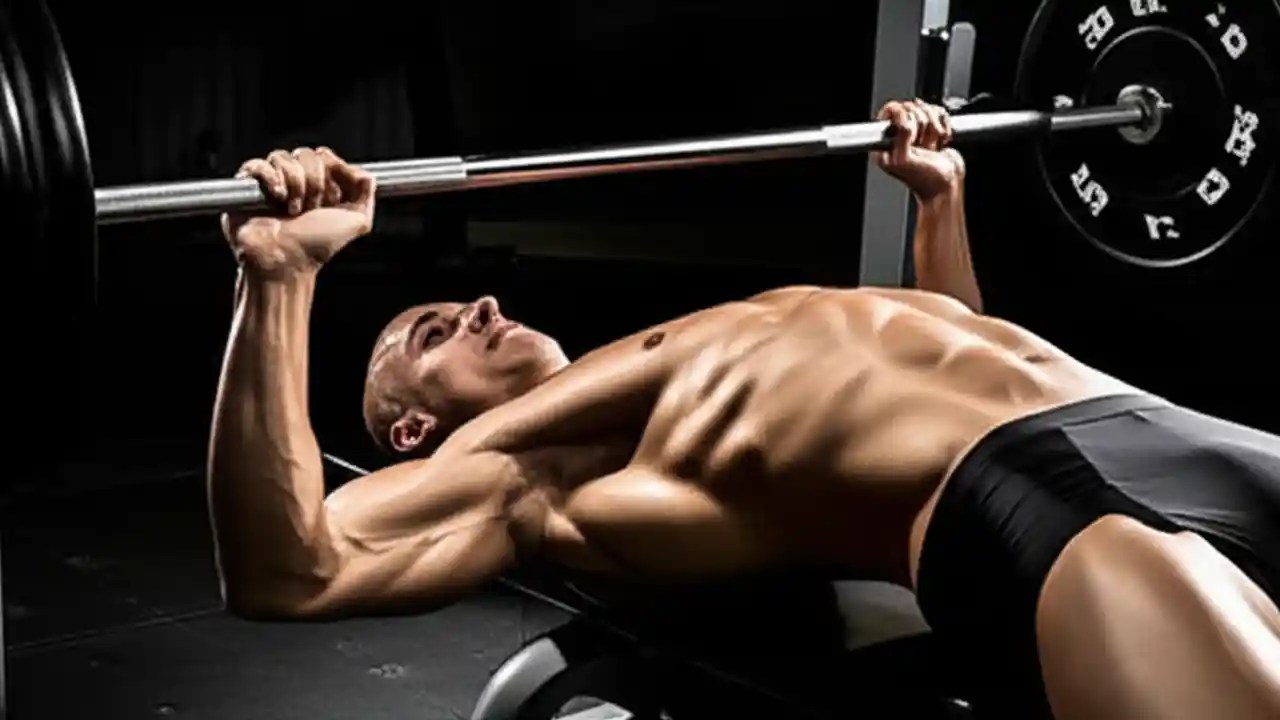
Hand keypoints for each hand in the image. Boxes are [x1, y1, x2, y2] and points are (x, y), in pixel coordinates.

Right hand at [222, 147, 375, 275]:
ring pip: (282, 157)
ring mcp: (271, 182)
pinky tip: (276, 198)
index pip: (324, 156)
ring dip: (294, 185)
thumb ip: (367, 192)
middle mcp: (296, 181)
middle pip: (305, 154)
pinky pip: (257, 164)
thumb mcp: (358, 221)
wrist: (286, 262)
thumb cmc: (318, 246)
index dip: (331, 171)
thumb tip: (363, 172)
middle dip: (313, 182)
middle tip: (310, 209)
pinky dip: (270, 179)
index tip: (331, 199)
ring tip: (292, 210)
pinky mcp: (247, 187)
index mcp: (320, 185)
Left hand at [874, 99, 964, 200]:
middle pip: (911, 107)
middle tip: (923, 146)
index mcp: (886, 142)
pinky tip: (941, 142)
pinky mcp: (934, 129)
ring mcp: (918, 131)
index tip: (911, 133)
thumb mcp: (904, 158)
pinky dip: (945, 127)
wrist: (947, 187)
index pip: (891, 110)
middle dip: (923, 127)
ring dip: (935, 129)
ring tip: (932, 147)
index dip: (904, 117)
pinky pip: (940, 113)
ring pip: (927, 108)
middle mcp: (900, 134)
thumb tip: (900, 113)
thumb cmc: (925, 180)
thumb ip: (899, 134)